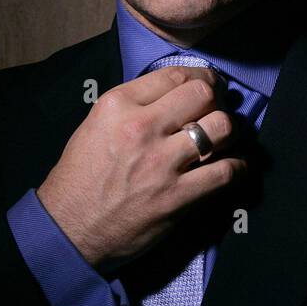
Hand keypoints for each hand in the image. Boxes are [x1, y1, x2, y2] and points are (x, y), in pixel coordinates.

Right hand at [36, 66, 245, 271]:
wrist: (68, 230)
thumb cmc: (79, 179)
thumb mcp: (95, 126)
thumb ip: (132, 106)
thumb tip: (173, 97)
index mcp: (118, 105)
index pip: (173, 76)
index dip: (199, 76)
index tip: (208, 83)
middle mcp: (142, 128)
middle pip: (202, 94)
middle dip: (216, 98)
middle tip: (217, 107)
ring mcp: (161, 163)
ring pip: (221, 127)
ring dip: (229, 130)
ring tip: (224, 137)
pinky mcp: (177, 196)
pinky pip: (226, 172)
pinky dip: (238, 167)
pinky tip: (235, 166)